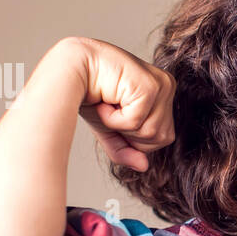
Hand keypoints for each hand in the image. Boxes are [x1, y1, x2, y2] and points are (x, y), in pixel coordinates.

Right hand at [70, 37, 176, 170]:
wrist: (69, 69)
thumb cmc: (90, 94)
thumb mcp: (110, 129)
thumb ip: (128, 149)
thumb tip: (144, 166)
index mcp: (163, 94)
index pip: (164, 137)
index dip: (136, 137)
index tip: (117, 114)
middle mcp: (167, 86)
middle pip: (161, 137)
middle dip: (131, 133)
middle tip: (111, 108)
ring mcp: (161, 85)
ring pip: (151, 132)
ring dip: (121, 125)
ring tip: (108, 102)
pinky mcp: (149, 86)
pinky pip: (136, 122)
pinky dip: (114, 118)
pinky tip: (105, 99)